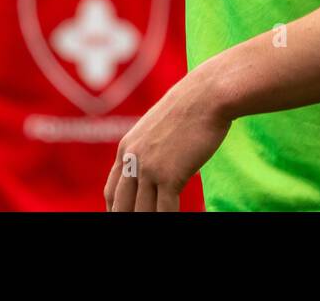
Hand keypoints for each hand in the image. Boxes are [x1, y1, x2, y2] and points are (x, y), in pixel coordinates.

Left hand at [104, 66, 232, 210]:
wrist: (207, 95)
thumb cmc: (191, 106)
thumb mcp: (158, 125)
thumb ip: (150, 145)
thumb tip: (158, 159)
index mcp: (127, 148)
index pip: (112, 190)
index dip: (115, 208)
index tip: (122, 214)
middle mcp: (133, 159)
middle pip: (121, 205)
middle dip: (127, 217)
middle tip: (134, 225)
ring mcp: (149, 169)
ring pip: (141, 211)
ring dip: (147, 219)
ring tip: (155, 224)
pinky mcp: (170, 176)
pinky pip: (164, 210)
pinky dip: (167, 218)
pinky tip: (176, 218)